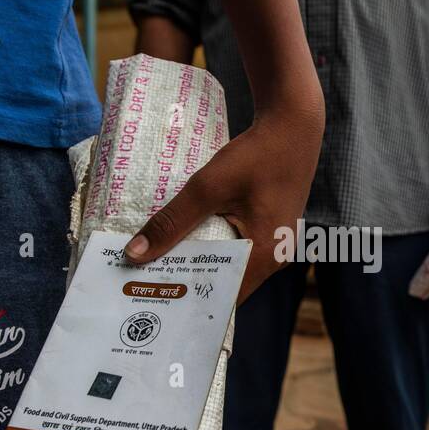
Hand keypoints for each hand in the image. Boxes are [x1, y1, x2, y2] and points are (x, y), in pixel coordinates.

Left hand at [125, 100, 323, 303]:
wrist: (293, 126)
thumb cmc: (256, 155)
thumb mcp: (207, 187)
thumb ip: (171, 222)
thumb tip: (134, 254)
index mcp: (265, 255)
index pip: (223, 297)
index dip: (190, 301)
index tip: (157, 304)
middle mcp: (276, 258)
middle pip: (227, 284)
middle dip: (191, 285)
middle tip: (152, 287)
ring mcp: (278, 245)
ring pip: (233, 268)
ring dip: (203, 267)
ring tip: (165, 268)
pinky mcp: (274, 230)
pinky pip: (242, 251)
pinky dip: (217, 251)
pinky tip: (190, 243)